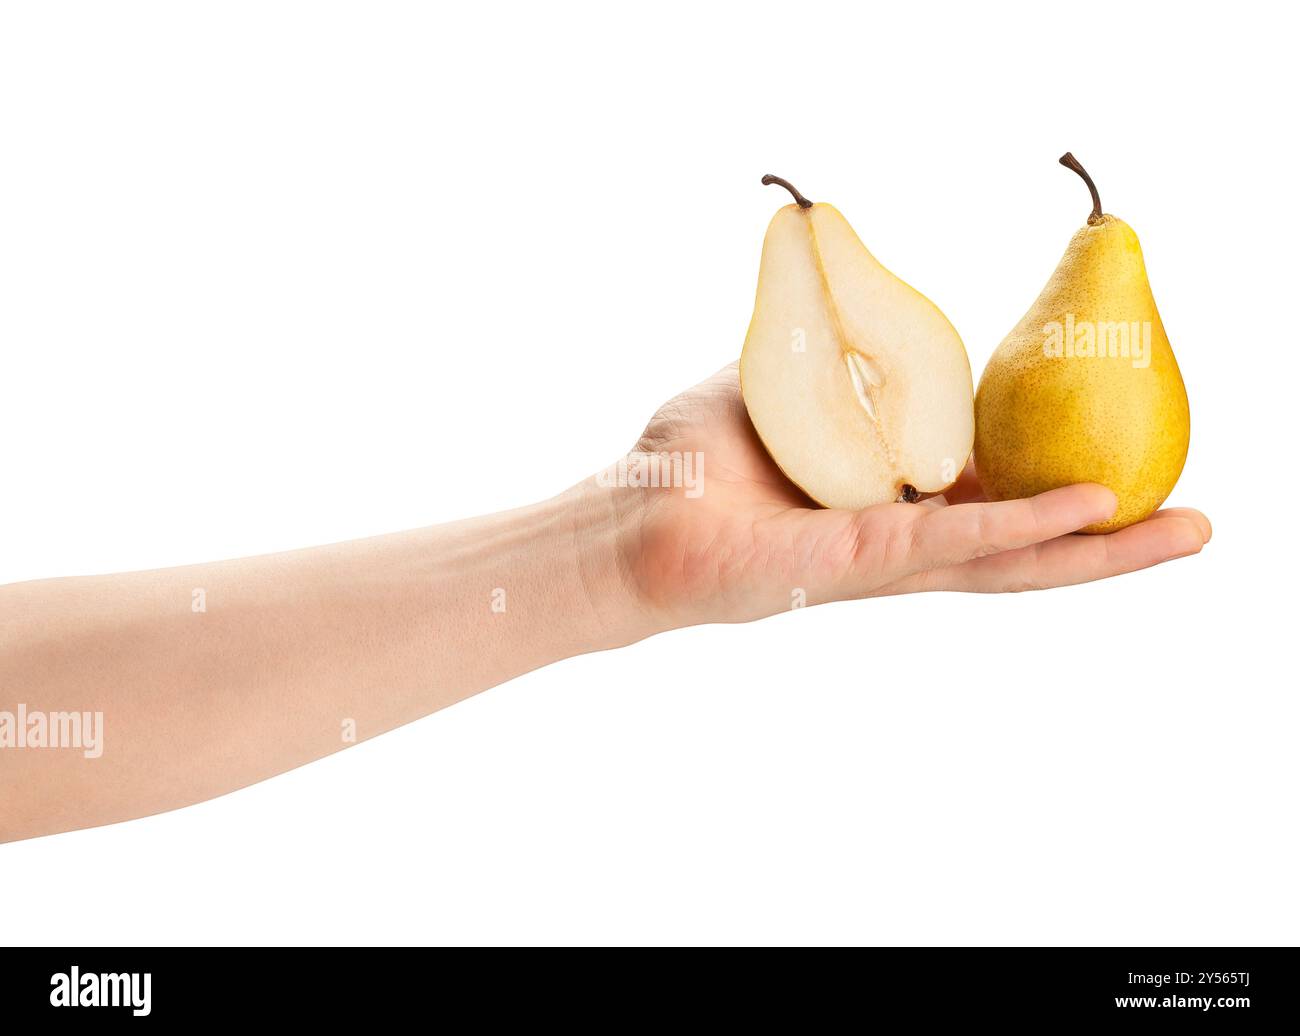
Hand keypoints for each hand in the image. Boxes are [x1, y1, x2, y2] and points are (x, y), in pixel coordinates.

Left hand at [592, 363, 1209, 629]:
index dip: (1058, 488)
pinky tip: (1086, 511)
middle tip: (1195, 521)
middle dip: (1110, 536)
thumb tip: (892, 334)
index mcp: (888, 504)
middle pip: (1021, 544)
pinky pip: (949, 541)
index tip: (1123, 464)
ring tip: (1182, 532)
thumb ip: (844, 364)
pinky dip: (1019, 525)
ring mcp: (882, 560)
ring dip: (1098, 547)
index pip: (993, 498)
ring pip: (1008, 560)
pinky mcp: (852, 564)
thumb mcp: (785, 386)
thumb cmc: (693, 458)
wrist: (628, 514)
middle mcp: (898, 540)